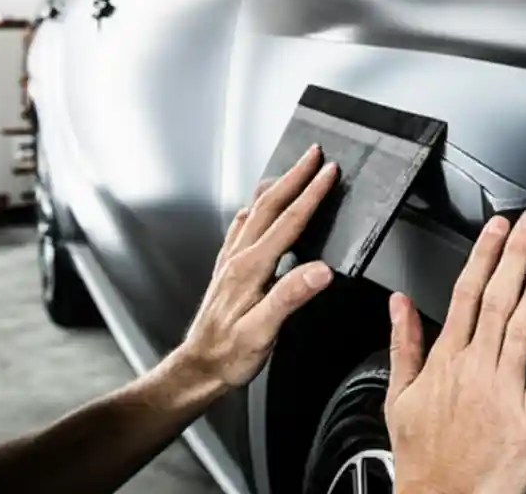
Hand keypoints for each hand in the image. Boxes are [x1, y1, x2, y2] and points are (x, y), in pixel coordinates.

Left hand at [172, 144, 337, 389]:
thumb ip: (290, 297)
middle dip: (295, 176)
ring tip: (292, 171)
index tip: (328, 172)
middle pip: (271, 206)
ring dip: (277, 187)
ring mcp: (231, 262)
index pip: (289, 221)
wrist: (197, 369)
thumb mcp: (263, 332)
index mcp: (251, 268)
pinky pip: (243, 228)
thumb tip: (320, 271)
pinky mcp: (228, 271)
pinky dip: (256, 210)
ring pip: (256, 212)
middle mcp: (238, 258)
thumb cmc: (229, 355)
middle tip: (314, 155)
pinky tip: (254, 210)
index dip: (311, 194)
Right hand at [385, 210, 525, 493]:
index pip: (465, 294)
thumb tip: (397, 304)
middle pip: (497, 299)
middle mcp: (475, 369)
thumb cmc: (425, 458)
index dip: (483, 255)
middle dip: (516, 255)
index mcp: (445, 361)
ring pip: (524, 325)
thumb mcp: (399, 397)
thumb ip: (403, 344)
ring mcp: (503, 391)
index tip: (497, 228)